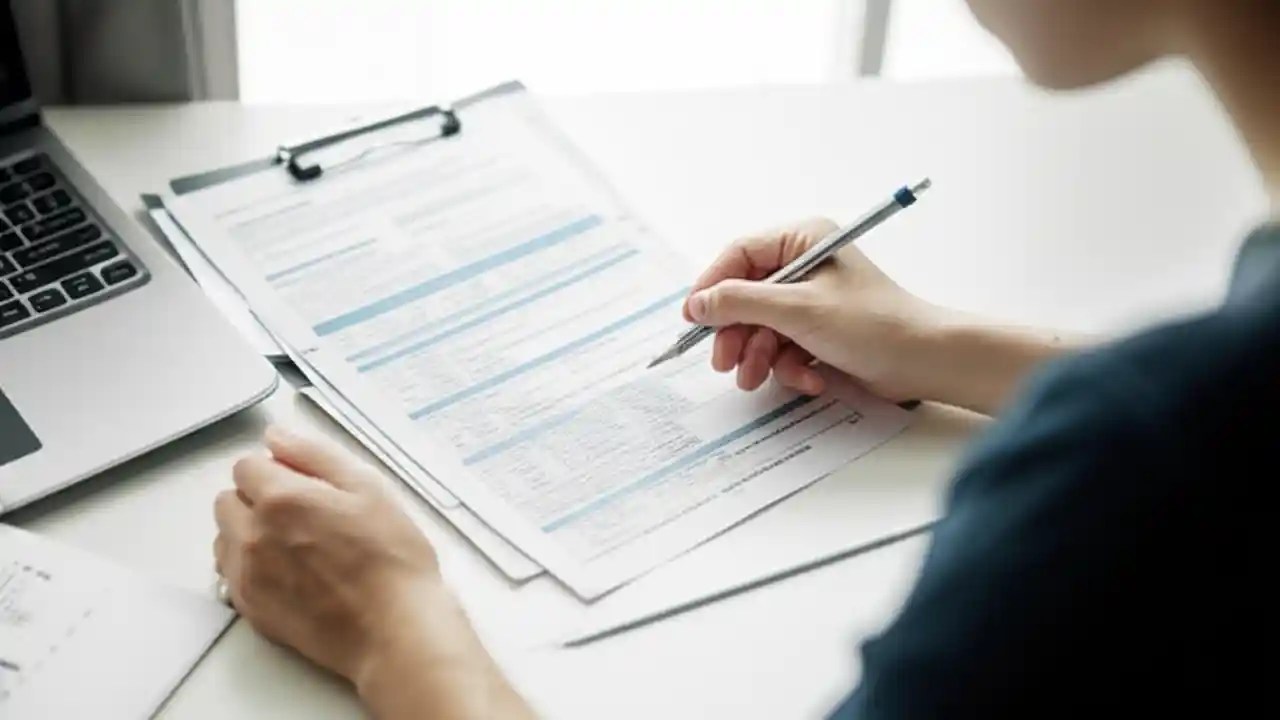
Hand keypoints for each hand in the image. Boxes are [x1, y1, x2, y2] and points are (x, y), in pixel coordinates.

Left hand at [214, 426, 534, 718]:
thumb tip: (278, 437)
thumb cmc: (392, 561)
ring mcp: (247, 575)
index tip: (304, 483)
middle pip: (228, 499)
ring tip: (295, 545)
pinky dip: (249, 566)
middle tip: (303, 514)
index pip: (247, 465)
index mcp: (281, 499)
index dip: (277, 469)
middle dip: (256, 498)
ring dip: (247, 532)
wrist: (394, 631)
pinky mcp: (250, 609)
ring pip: (224, 537)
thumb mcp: (369, 489)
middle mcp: (252, 535)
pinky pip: (230, 574)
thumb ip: (315, 455)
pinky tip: (288, 572)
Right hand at [683, 217, 940, 401]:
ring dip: (759, 356)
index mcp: (802, 240)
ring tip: (759, 378)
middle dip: (736, 333)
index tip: (694, 319)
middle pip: (745, 296)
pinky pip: (784, 346)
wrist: (924, 361)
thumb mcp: (798, 310)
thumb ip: (741, 303)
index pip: (739, 255)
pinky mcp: (820, 331)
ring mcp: (812, 300)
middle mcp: (804, 265)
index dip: (712, 287)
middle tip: (724, 363)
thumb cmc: (872, 324)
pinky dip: (789, 366)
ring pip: (761, 327)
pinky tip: (810, 378)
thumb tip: (698, 303)